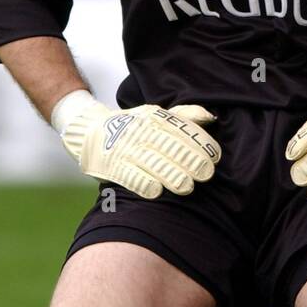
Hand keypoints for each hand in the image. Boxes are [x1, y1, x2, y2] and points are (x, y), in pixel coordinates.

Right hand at [59, 101, 221, 198]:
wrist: (91, 129)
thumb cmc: (133, 124)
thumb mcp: (156, 114)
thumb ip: (184, 116)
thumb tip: (211, 118)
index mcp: (155, 118)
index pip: (181, 130)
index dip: (199, 143)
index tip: (215, 157)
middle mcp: (141, 132)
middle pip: (169, 146)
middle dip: (189, 160)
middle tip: (205, 174)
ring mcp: (126, 149)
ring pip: (152, 162)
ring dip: (171, 175)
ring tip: (187, 187)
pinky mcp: (112, 165)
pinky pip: (128, 175)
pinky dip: (142, 183)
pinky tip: (156, 192)